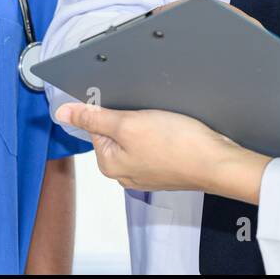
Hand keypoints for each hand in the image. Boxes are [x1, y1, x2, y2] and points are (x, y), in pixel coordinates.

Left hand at [55, 102, 270, 203]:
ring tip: (164, 123)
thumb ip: (93, 118)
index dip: (111, 109)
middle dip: (132, 117)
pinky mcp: (165, 168)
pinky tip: (173, 131)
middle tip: (150, 114)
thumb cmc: (176, 145)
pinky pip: (155, 145)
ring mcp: (146, 172)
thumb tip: (62, 113)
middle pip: (116, 131)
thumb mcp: (128, 124)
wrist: (217, 162)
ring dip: (148, 125)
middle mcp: (124, 173)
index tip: (129, 105)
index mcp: (109, 164)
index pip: (96, 125)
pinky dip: (162, 134)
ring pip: (138, 137)